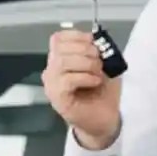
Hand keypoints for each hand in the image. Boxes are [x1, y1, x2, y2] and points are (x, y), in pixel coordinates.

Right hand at [42, 29, 121, 148]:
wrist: (105, 119)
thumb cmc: (102, 92)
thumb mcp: (104, 65)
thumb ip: (98, 51)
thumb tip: (96, 39)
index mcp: (60, 59)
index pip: (58, 38)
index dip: (77, 36)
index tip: (93, 42)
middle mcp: (51, 70)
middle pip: (60, 47)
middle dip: (85, 50)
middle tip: (100, 61)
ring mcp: (52, 85)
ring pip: (62, 62)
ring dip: (86, 64)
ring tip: (98, 73)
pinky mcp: (57, 98)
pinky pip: (67, 80)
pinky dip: (85, 77)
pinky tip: (95, 82)